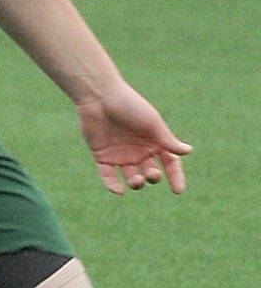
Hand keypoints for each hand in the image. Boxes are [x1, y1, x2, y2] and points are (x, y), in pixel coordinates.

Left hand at [76, 85, 190, 194]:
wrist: (100, 97)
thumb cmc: (130, 106)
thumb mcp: (152, 123)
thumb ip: (167, 140)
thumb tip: (188, 151)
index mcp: (155, 141)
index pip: (170, 162)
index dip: (175, 176)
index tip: (178, 190)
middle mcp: (139, 150)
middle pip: (151, 172)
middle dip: (153, 177)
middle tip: (152, 174)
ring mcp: (121, 154)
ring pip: (131, 177)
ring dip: (136, 183)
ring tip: (137, 180)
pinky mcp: (102, 156)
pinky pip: (108, 176)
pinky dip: (113, 185)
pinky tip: (119, 190)